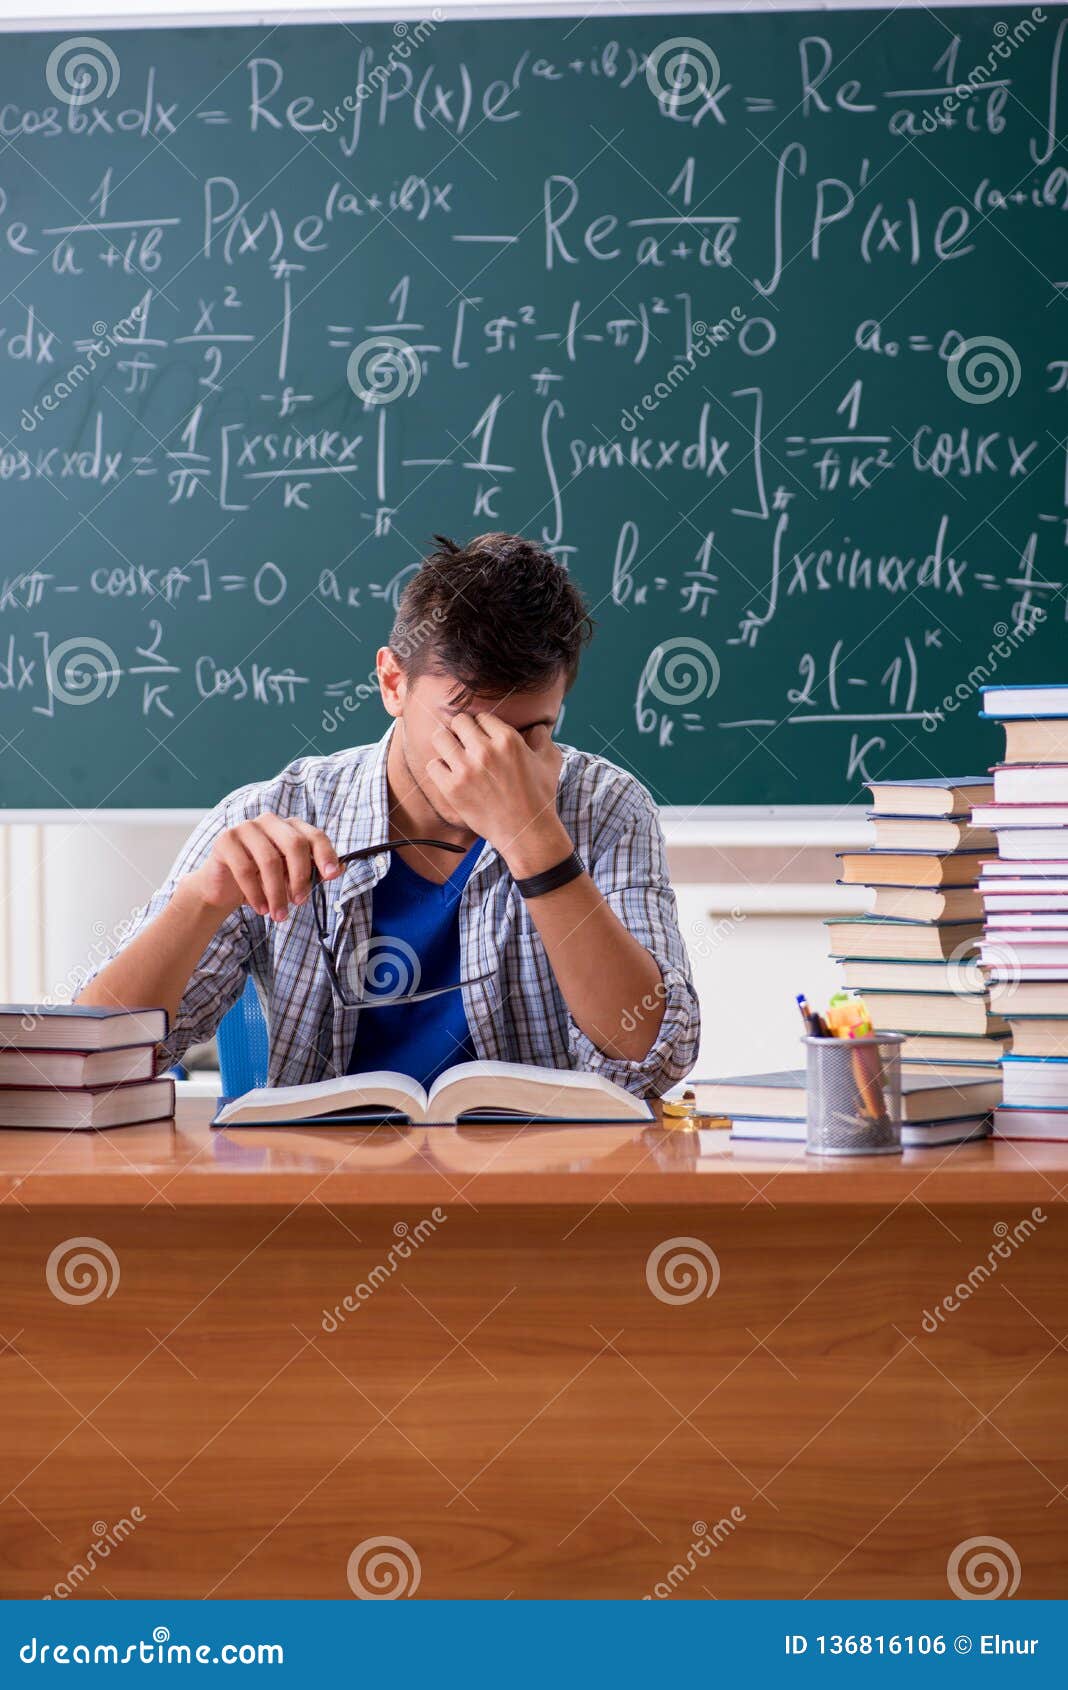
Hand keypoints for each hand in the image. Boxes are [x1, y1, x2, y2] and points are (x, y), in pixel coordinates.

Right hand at [180, 814, 339, 922]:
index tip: (332, 876)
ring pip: (269, 860)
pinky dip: (255, 893)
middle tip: (300, 902)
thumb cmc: (262, 881)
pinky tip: (261, 909)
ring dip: (277, 893)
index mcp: (290, 827)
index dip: (325, 854)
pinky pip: (244, 868)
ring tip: (279, 915)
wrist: (224, 888)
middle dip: (300, 876)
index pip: (314, 835)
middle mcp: (269, 821)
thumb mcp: (291, 878)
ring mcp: (246, 827)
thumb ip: (314, 872)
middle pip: (294, 844)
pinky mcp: (225, 840)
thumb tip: (340, 869)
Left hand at [425, 714, 569, 875]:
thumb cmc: (540, 797)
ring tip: (453, 756)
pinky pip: (433, 765)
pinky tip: (450, 776)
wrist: (527, 833)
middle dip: (461, 732)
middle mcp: (486, 750)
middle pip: (458, 721)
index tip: (482, 740)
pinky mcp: (452, 788)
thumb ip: (542, 738)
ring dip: (446, 745)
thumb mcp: (549, 762)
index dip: (481, 727)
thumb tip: (537, 726)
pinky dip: (439, 769)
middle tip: (465, 746)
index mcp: (508, 739)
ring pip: (439, 738)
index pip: (481, 717)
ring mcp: (467, 769)